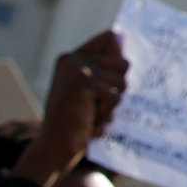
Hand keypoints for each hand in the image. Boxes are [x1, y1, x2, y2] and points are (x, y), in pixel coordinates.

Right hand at [19, 32, 128, 186]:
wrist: (53, 149)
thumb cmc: (77, 124)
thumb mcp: (91, 94)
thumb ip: (107, 74)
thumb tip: (133, 59)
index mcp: (73, 58)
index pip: (111, 37)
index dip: (120, 56)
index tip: (117, 77)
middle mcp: (73, 58)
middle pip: (124, 63)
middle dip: (118, 89)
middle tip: (95, 106)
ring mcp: (77, 67)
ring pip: (122, 81)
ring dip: (112, 104)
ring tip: (91, 114)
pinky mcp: (82, 80)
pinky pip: (115, 96)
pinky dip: (107, 113)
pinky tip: (89, 119)